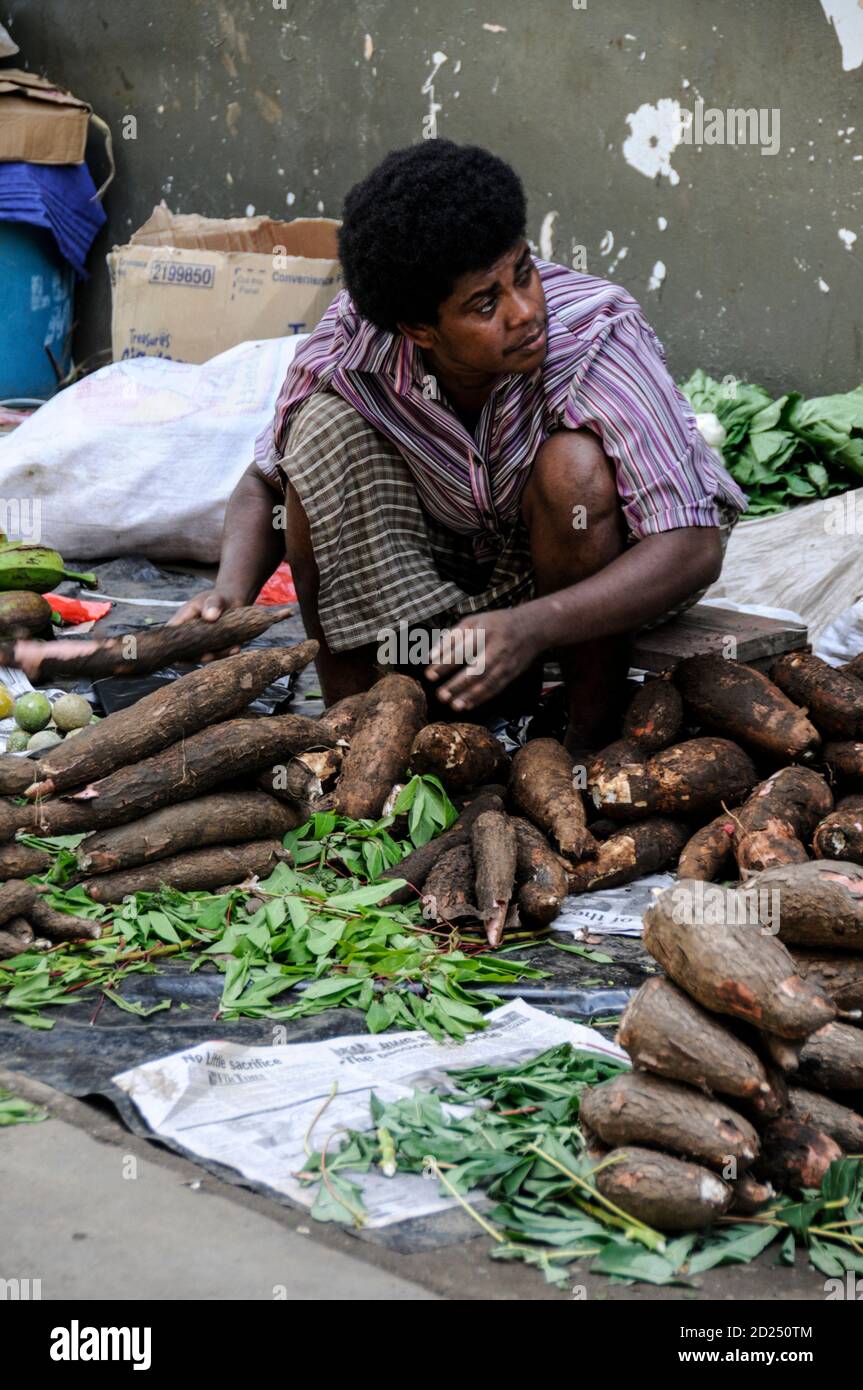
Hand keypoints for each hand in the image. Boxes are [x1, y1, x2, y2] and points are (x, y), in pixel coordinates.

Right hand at [167, 587, 246, 659]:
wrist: (233, 600)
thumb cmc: (218, 597)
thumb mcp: (215, 598)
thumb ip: (212, 604)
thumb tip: (210, 617)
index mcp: (182, 620)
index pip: (170, 636)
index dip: (172, 646)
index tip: (184, 651)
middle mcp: (189, 634)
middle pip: (185, 652)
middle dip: (196, 656)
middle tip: (208, 655)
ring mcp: (201, 643)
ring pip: (202, 656)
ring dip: (215, 655)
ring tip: (230, 648)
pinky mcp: (214, 647)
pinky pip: (218, 654)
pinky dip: (226, 653)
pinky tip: (236, 648)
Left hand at [425, 608, 540, 711]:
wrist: (532, 627)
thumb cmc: (496, 623)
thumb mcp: (473, 621)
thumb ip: (452, 637)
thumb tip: (432, 655)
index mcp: (484, 632)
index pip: (461, 651)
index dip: (444, 665)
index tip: (430, 675)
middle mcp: (496, 648)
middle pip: (475, 670)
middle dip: (457, 685)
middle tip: (441, 695)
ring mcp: (506, 663)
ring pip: (487, 683)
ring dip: (469, 696)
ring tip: (454, 705)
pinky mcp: (512, 673)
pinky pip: (496, 688)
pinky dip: (481, 698)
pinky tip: (468, 705)